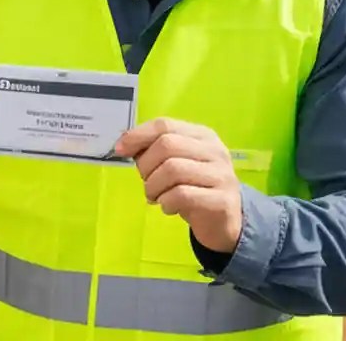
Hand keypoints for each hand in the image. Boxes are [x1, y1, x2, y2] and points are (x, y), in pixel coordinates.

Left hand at [115, 118, 243, 254]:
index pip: (165, 125)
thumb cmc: (195, 187)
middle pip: (167, 145)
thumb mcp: (177, 163)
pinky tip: (169, 207)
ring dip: (153, 186)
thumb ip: (155, 151)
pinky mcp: (221, 200)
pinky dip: (166, 202)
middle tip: (147, 182)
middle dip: (146, 166)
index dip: (138, 135)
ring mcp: (221, 175)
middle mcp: (215, 150)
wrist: (225, 221)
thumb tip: (124, 145)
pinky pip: (181, 195)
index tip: (120, 150)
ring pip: (172, 169)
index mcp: (202, 135)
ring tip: (156, 197)